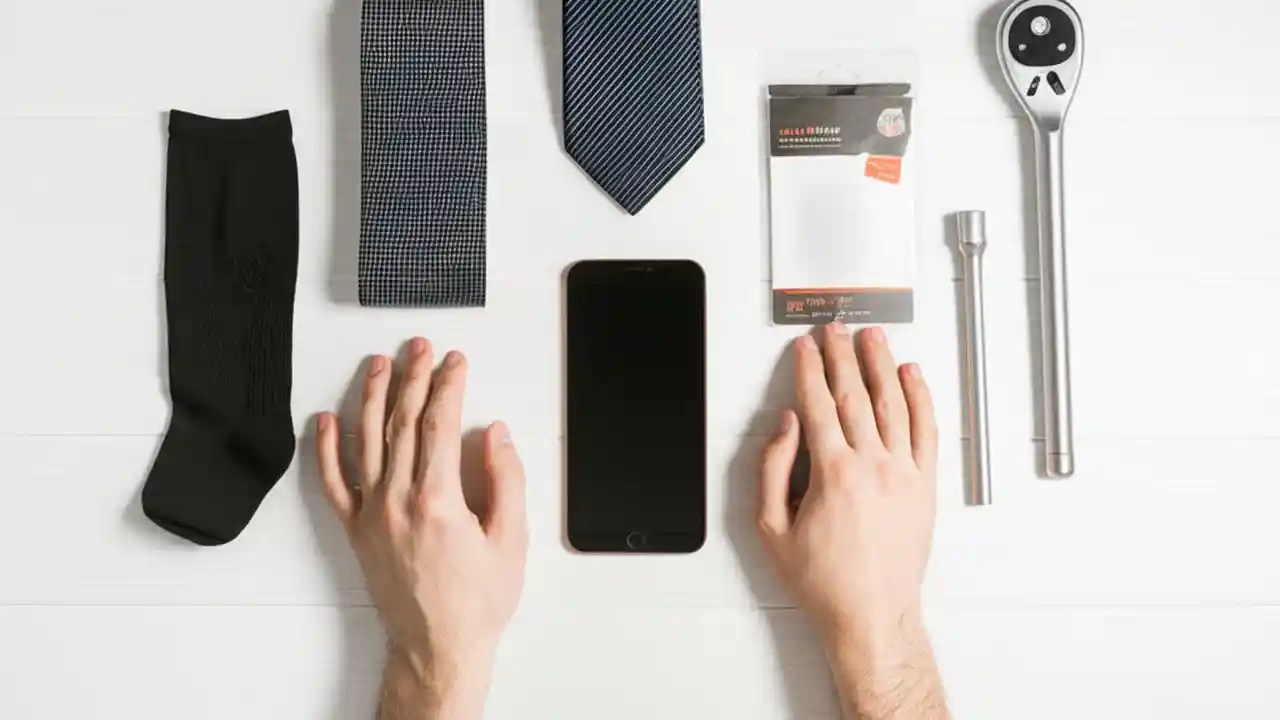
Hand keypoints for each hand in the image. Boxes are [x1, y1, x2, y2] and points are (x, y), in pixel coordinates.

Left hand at [315, 338, 527, 719]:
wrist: (437, 647)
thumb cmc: (476, 602)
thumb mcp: (511, 541)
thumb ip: (506, 482)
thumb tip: (495, 435)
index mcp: (438, 501)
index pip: (438, 425)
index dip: (447, 386)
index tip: (455, 362)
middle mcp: (398, 502)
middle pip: (402, 423)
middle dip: (413, 378)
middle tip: (420, 347)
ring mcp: (372, 515)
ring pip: (366, 441)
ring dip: (372, 397)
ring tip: (379, 364)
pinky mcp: (356, 531)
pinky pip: (334, 482)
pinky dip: (326, 448)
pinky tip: (325, 420)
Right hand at [758, 323, 945, 718]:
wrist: (871, 615)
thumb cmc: (823, 580)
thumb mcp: (772, 528)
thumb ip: (772, 470)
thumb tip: (785, 425)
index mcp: (832, 473)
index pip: (817, 404)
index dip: (809, 369)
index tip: (805, 347)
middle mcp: (872, 466)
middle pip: (854, 395)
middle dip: (841, 356)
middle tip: (835, 330)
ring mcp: (904, 473)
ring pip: (893, 404)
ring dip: (881, 365)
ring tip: (872, 338)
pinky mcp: (925, 486)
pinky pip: (926, 430)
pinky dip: (920, 397)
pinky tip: (912, 376)